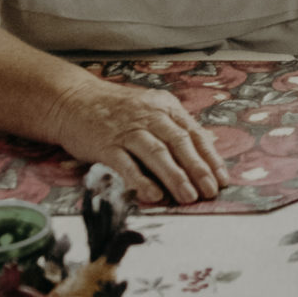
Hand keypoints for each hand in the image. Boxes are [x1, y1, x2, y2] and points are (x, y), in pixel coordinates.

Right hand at [50, 75, 226, 205]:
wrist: (75, 100)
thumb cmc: (118, 109)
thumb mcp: (151, 109)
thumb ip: (176, 126)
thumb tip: (207, 145)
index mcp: (164, 107)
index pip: (193, 133)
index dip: (209, 157)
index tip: (222, 178)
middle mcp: (149, 116)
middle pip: (179, 142)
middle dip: (197, 168)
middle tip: (211, 191)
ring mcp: (127, 130)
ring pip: (156, 153)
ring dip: (175, 176)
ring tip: (189, 197)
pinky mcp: (106, 144)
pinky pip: (126, 164)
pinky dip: (141, 179)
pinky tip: (153, 195)